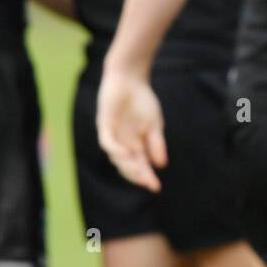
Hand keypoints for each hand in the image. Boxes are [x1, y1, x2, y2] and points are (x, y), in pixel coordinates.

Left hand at [96, 65, 166, 192]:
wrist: (130, 78)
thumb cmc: (142, 100)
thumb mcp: (154, 124)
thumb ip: (156, 144)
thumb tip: (161, 165)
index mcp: (135, 146)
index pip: (140, 166)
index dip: (147, 177)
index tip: (156, 187)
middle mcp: (122, 144)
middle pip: (128, 166)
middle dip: (138, 175)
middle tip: (148, 182)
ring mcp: (112, 136)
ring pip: (117, 158)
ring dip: (127, 166)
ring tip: (140, 171)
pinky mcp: (104, 125)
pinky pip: (107, 142)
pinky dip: (115, 150)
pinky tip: (125, 154)